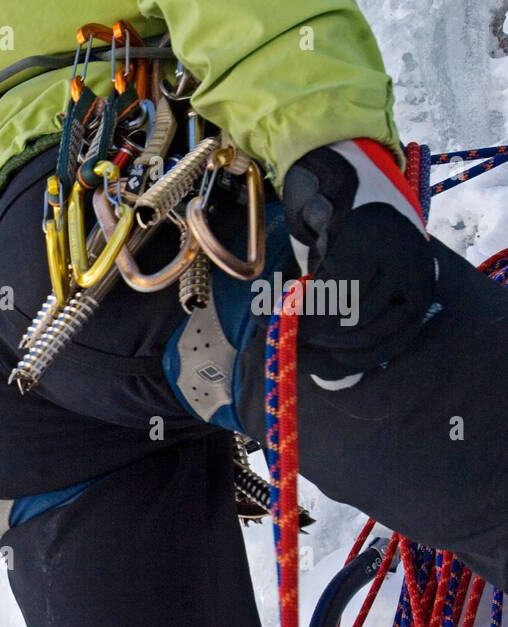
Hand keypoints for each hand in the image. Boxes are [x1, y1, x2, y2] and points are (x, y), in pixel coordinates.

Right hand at [281, 139, 435, 380]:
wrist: (332, 169)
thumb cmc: (340, 226)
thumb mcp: (357, 275)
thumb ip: (353, 315)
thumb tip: (338, 377)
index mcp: (419, 278)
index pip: (395, 340)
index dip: (355, 360)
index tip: (324, 367)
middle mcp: (413, 267)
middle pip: (370, 333)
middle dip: (329, 347)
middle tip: (297, 345)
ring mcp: (389, 255)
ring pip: (349, 317)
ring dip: (313, 327)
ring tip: (290, 323)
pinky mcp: (360, 245)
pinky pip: (329, 294)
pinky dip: (304, 308)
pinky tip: (287, 306)